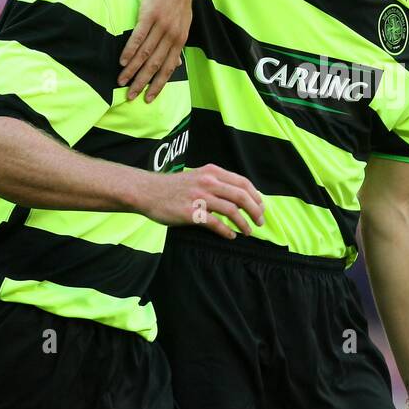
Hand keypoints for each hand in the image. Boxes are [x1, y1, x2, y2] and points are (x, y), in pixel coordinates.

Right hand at [119, 0, 192, 101]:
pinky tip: (122, 62)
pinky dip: (130, 51)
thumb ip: (177, 43)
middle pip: (156, 64)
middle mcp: (172, 34)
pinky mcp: (150, 14)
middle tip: (131, 96)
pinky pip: (138, 37)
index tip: (148, 99)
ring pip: (146, 53)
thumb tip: (177, 64)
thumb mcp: (183, 22)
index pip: (169, 67)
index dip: (158, 84)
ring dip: (133, 69)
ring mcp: (161, 25)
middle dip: (143, 82)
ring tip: (121, 81)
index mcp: (180, 38)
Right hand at [137, 164, 263, 238]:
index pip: (243, 183)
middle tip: (261, 222)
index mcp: (212, 172)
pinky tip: (231, 236)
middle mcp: (208, 182)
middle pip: (242, 196)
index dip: (256, 196)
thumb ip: (216, 182)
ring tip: (248, 231)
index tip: (261, 207)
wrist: (147, 191)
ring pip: (232, 211)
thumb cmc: (173, 187)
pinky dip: (226, 231)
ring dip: (244, 223)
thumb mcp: (198, 176)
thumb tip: (239, 197)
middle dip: (256, 211)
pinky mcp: (191, 213)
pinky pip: (216, 224)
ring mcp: (200, 197)